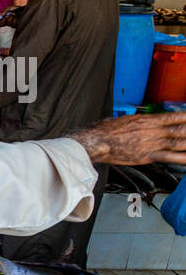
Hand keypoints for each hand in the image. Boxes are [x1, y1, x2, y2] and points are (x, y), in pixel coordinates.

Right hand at [70, 113, 185, 165]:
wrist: (97, 141)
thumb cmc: (106, 131)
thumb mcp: (124, 120)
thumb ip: (136, 122)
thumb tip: (138, 122)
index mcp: (148, 120)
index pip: (174, 117)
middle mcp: (154, 130)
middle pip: (181, 129)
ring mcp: (153, 143)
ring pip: (180, 142)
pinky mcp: (149, 155)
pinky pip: (171, 156)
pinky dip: (183, 157)